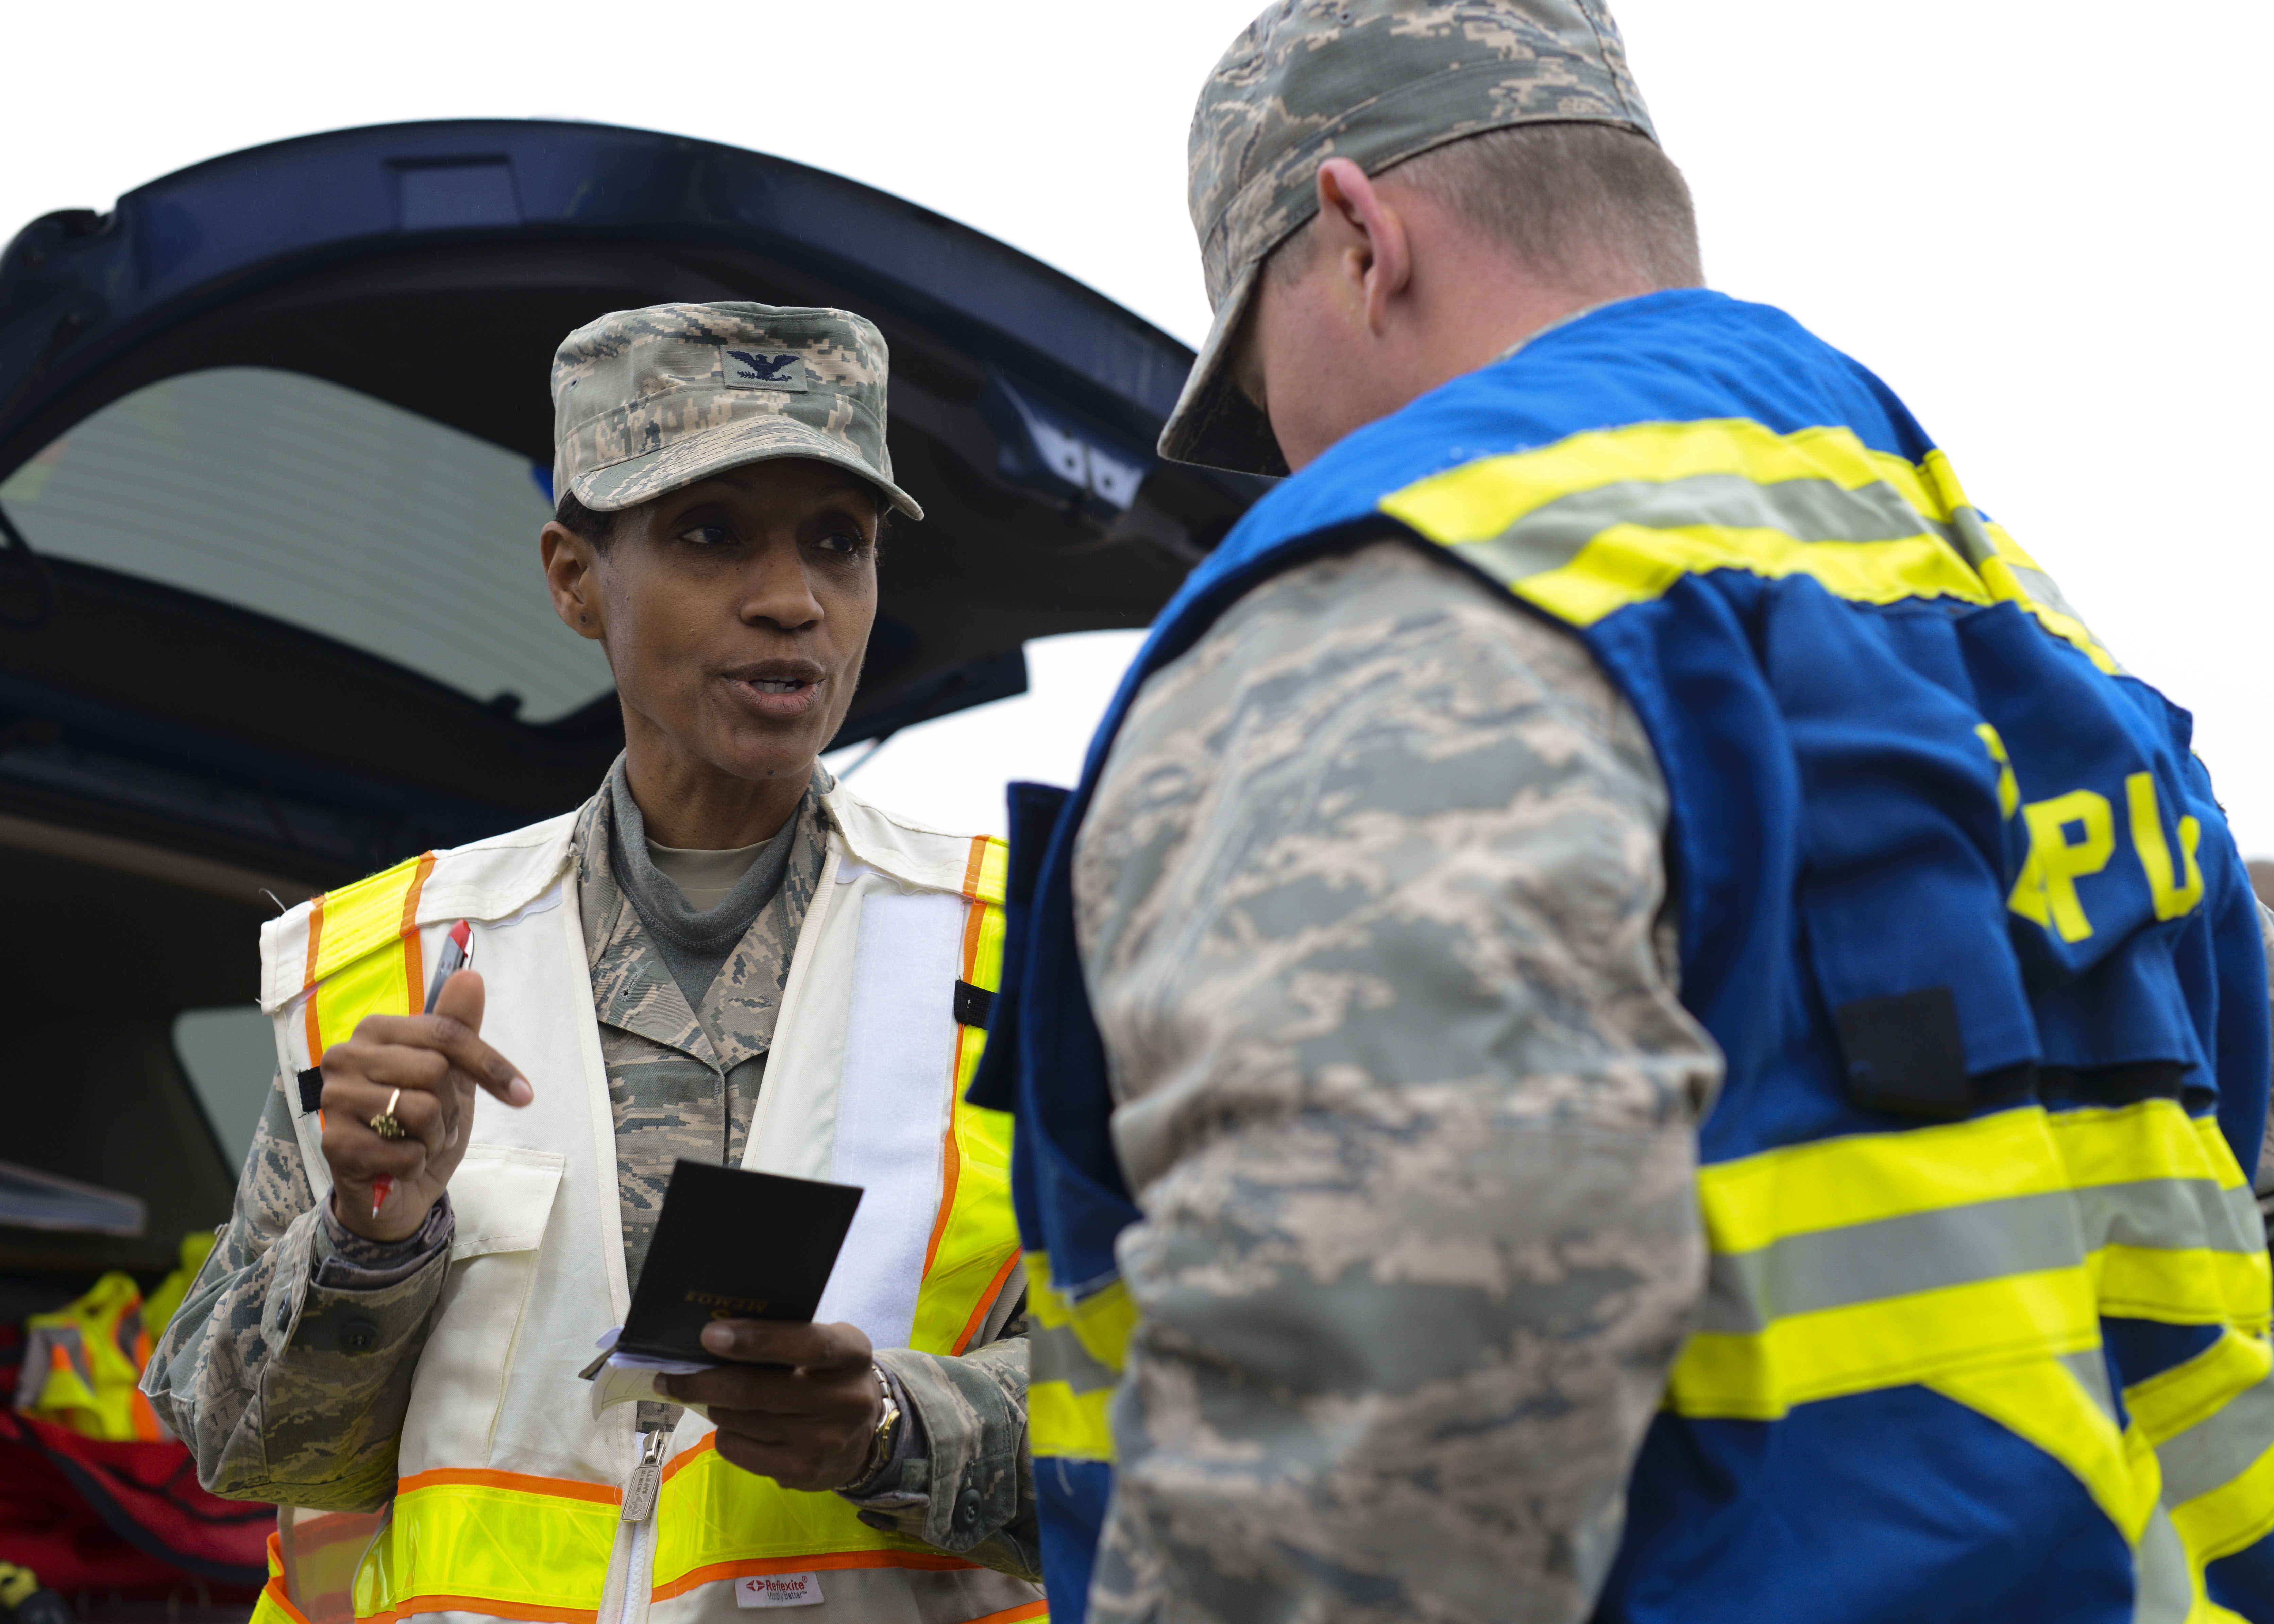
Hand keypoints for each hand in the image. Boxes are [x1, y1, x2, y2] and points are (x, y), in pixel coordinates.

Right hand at [318, 970, 532, 1242]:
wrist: (395, 1188)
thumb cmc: (422, 1124)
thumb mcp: (452, 1075)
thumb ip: (458, 1026)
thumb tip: (470, 975)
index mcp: (375, 1031)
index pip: (447, 1034)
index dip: (492, 1066)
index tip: (524, 1095)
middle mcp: (345, 1057)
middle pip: (436, 1070)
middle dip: (452, 1107)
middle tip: (437, 1123)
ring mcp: (334, 1100)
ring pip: (421, 1110)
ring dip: (436, 1137)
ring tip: (418, 1142)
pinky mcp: (334, 1144)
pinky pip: (405, 1152)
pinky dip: (416, 1163)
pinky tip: (399, 1164)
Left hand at [658, 1320, 884, 1491]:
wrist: (862, 1435)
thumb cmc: (828, 1376)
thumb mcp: (824, 1347)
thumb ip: (785, 1339)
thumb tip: (714, 1338)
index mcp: (852, 1355)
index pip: (804, 1344)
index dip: (755, 1340)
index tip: (709, 1334)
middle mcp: (845, 1400)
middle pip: (756, 1390)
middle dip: (703, 1381)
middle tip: (669, 1376)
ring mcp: (824, 1441)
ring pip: (740, 1420)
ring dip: (715, 1406)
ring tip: (714, 1398)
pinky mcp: (803, 1472)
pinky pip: (738, 1448)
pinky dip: (725, 1433)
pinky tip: (735, 1425)